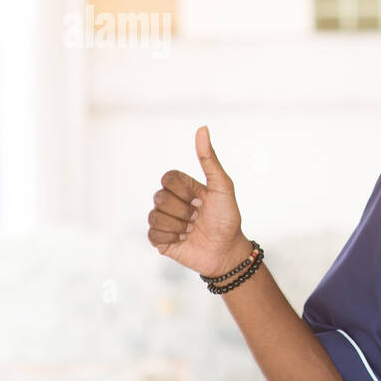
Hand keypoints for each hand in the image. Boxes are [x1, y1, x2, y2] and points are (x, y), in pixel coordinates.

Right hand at [147, 125, 248, 276]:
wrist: (227, 252)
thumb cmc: (228, 219)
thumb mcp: (222, 187)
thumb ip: (209, 159)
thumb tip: (202, 128)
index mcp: (185, 187)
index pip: (167, 178)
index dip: (183, 190)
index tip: (201, 198)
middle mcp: (172, 202)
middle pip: (159, 196)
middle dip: (183, 210)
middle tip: (198, 217)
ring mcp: (165, 221)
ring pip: (155, 216)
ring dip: (179, 225)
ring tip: (192, 230)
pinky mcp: (160, 240)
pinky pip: (152, 233)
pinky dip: (171, 237)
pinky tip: (184, 240)